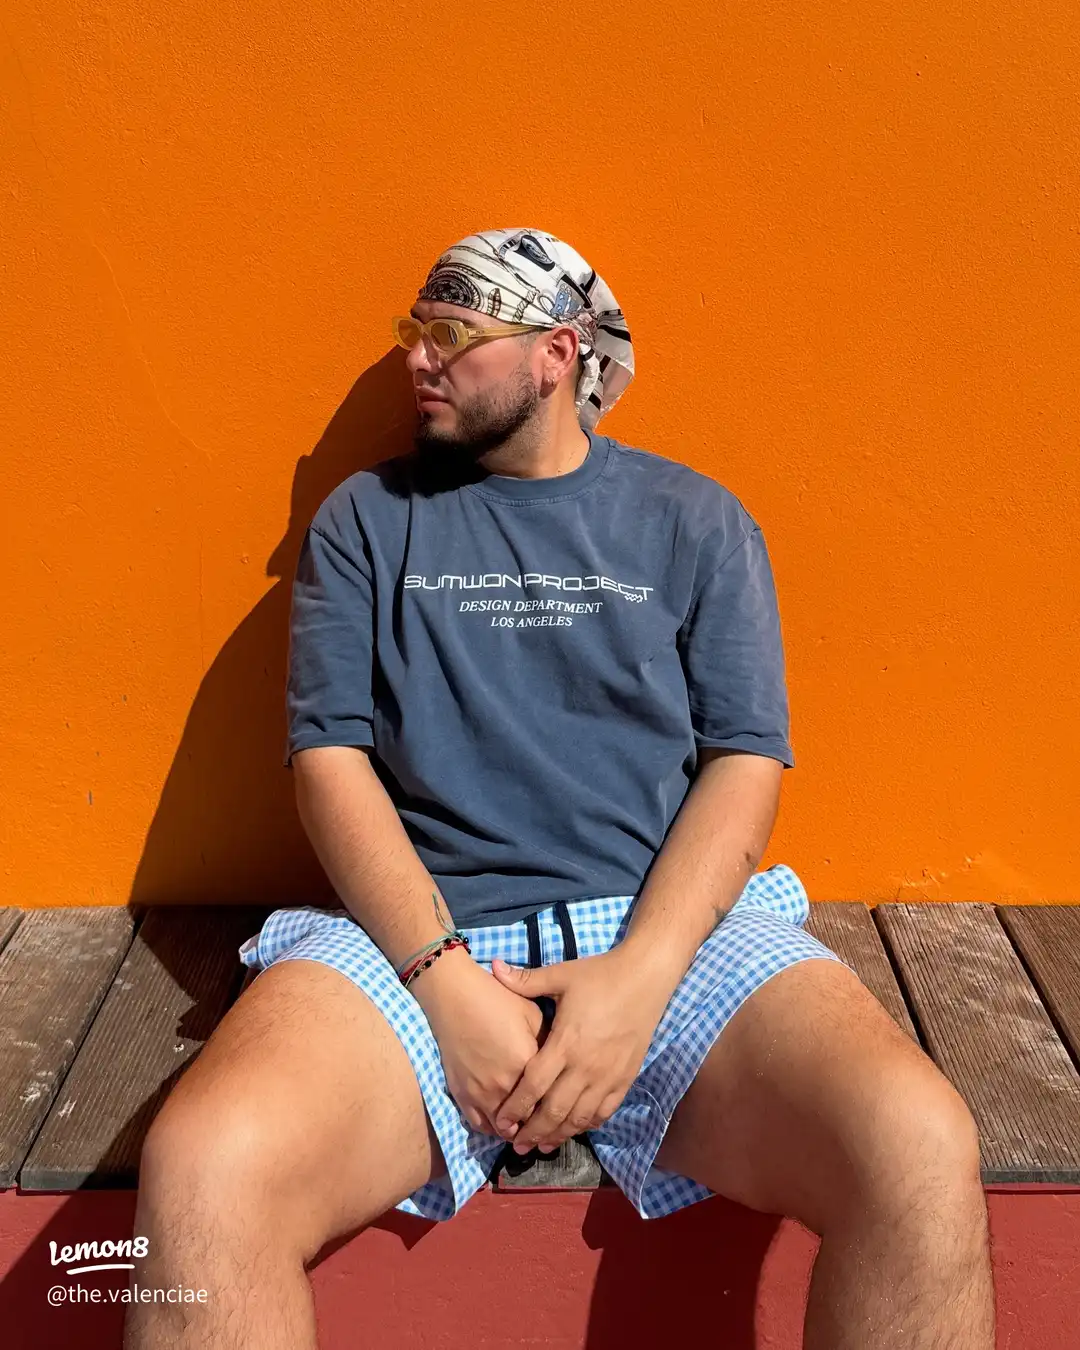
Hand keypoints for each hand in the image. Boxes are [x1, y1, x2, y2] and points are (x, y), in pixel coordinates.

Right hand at [413, 949, 545, 1136]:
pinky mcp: (462, 1095)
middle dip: (541, 1125)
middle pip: (529, 1120)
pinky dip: (495, 1129)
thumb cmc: (496, 999)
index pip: (551, 1100)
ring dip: (518, 1131)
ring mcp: (481, 1094)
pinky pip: (481, 1125)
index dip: (559, 1107)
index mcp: (528, 1064)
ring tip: (528, 1130)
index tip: (565, 1108)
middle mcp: (505, 1086)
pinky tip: (504, 1124)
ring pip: (505, 1130)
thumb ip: (549, 1042)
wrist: (454, 996)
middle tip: (550, 1125)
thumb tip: (563, 1060)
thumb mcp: (532, 1013)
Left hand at [489, 948, 674, 1153]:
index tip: (501, 1123)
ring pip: (580, 1118)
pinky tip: (576, 1128)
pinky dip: (588, 1125)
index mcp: (565, 1043)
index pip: (534, 1086)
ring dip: (559, 1135)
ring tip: (542, 1146)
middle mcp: (585, 1066)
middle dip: (533, 1133)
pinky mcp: (626, 1078)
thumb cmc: (600, 975)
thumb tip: (494, 967)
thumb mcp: (561, 975)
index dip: (515, 1108)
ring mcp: (608, 1076)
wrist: (646, 977)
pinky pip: (605, 1112)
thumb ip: (526, 980)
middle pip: (554, 1111)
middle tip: (516, 1147)